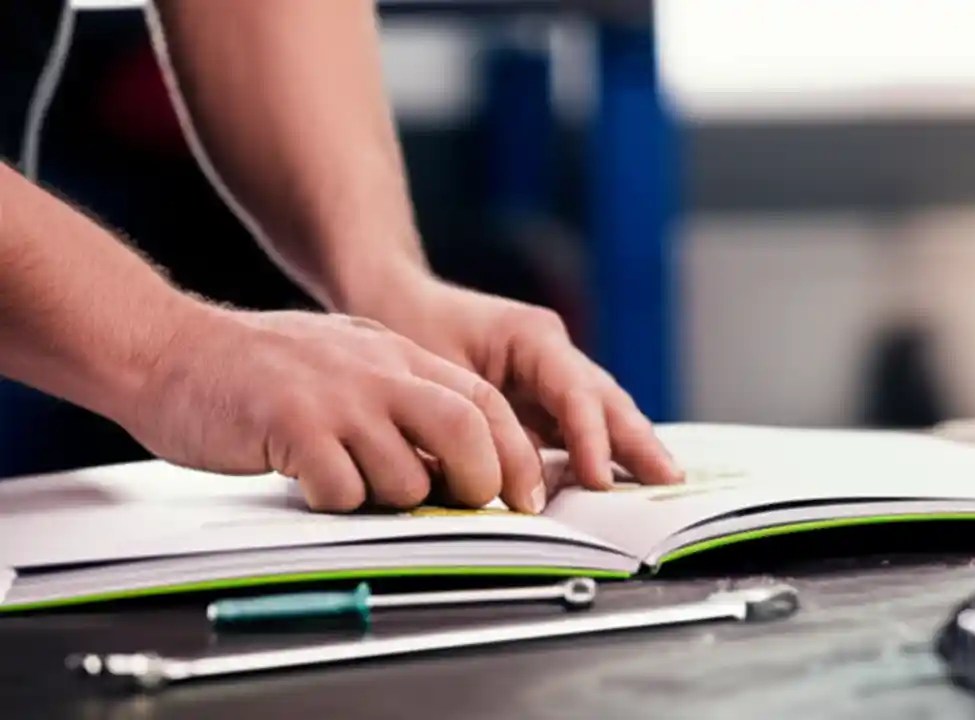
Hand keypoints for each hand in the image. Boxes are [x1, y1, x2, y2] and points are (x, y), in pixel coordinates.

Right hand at [117, 306, 547, 512]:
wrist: (169, 348)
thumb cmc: (257, 368)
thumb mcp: (347, 358)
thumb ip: (399, 392)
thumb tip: (455, 455)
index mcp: (395, 354)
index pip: (484, 399)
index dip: (516, 452)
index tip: (526, 494)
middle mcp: (374, 370)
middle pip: (466, 428)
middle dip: (480, 480)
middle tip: (469, 508)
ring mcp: (334, 396)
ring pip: (408, 472)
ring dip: (394, 499)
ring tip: (357, 486)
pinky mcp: (290, 426)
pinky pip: (342, 490)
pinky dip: (338, 504)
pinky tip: (310, 485)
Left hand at [352, 272, 683, 493]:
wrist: (390, 296)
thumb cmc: (407, 326)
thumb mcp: (438, 374)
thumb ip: (478, 425)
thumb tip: (513, 485)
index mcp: (534, 336)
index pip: (576, 392)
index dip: (591, 439)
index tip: (600, 480)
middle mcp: (552, 351)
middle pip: (606, 400)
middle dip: (639, 441)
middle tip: (670, 481)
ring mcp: (551, 372)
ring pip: (601, 413)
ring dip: (630, 447)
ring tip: (662, 483)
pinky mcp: (541, 395)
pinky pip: (578, 426)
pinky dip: (599, 452)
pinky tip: (619, 481)